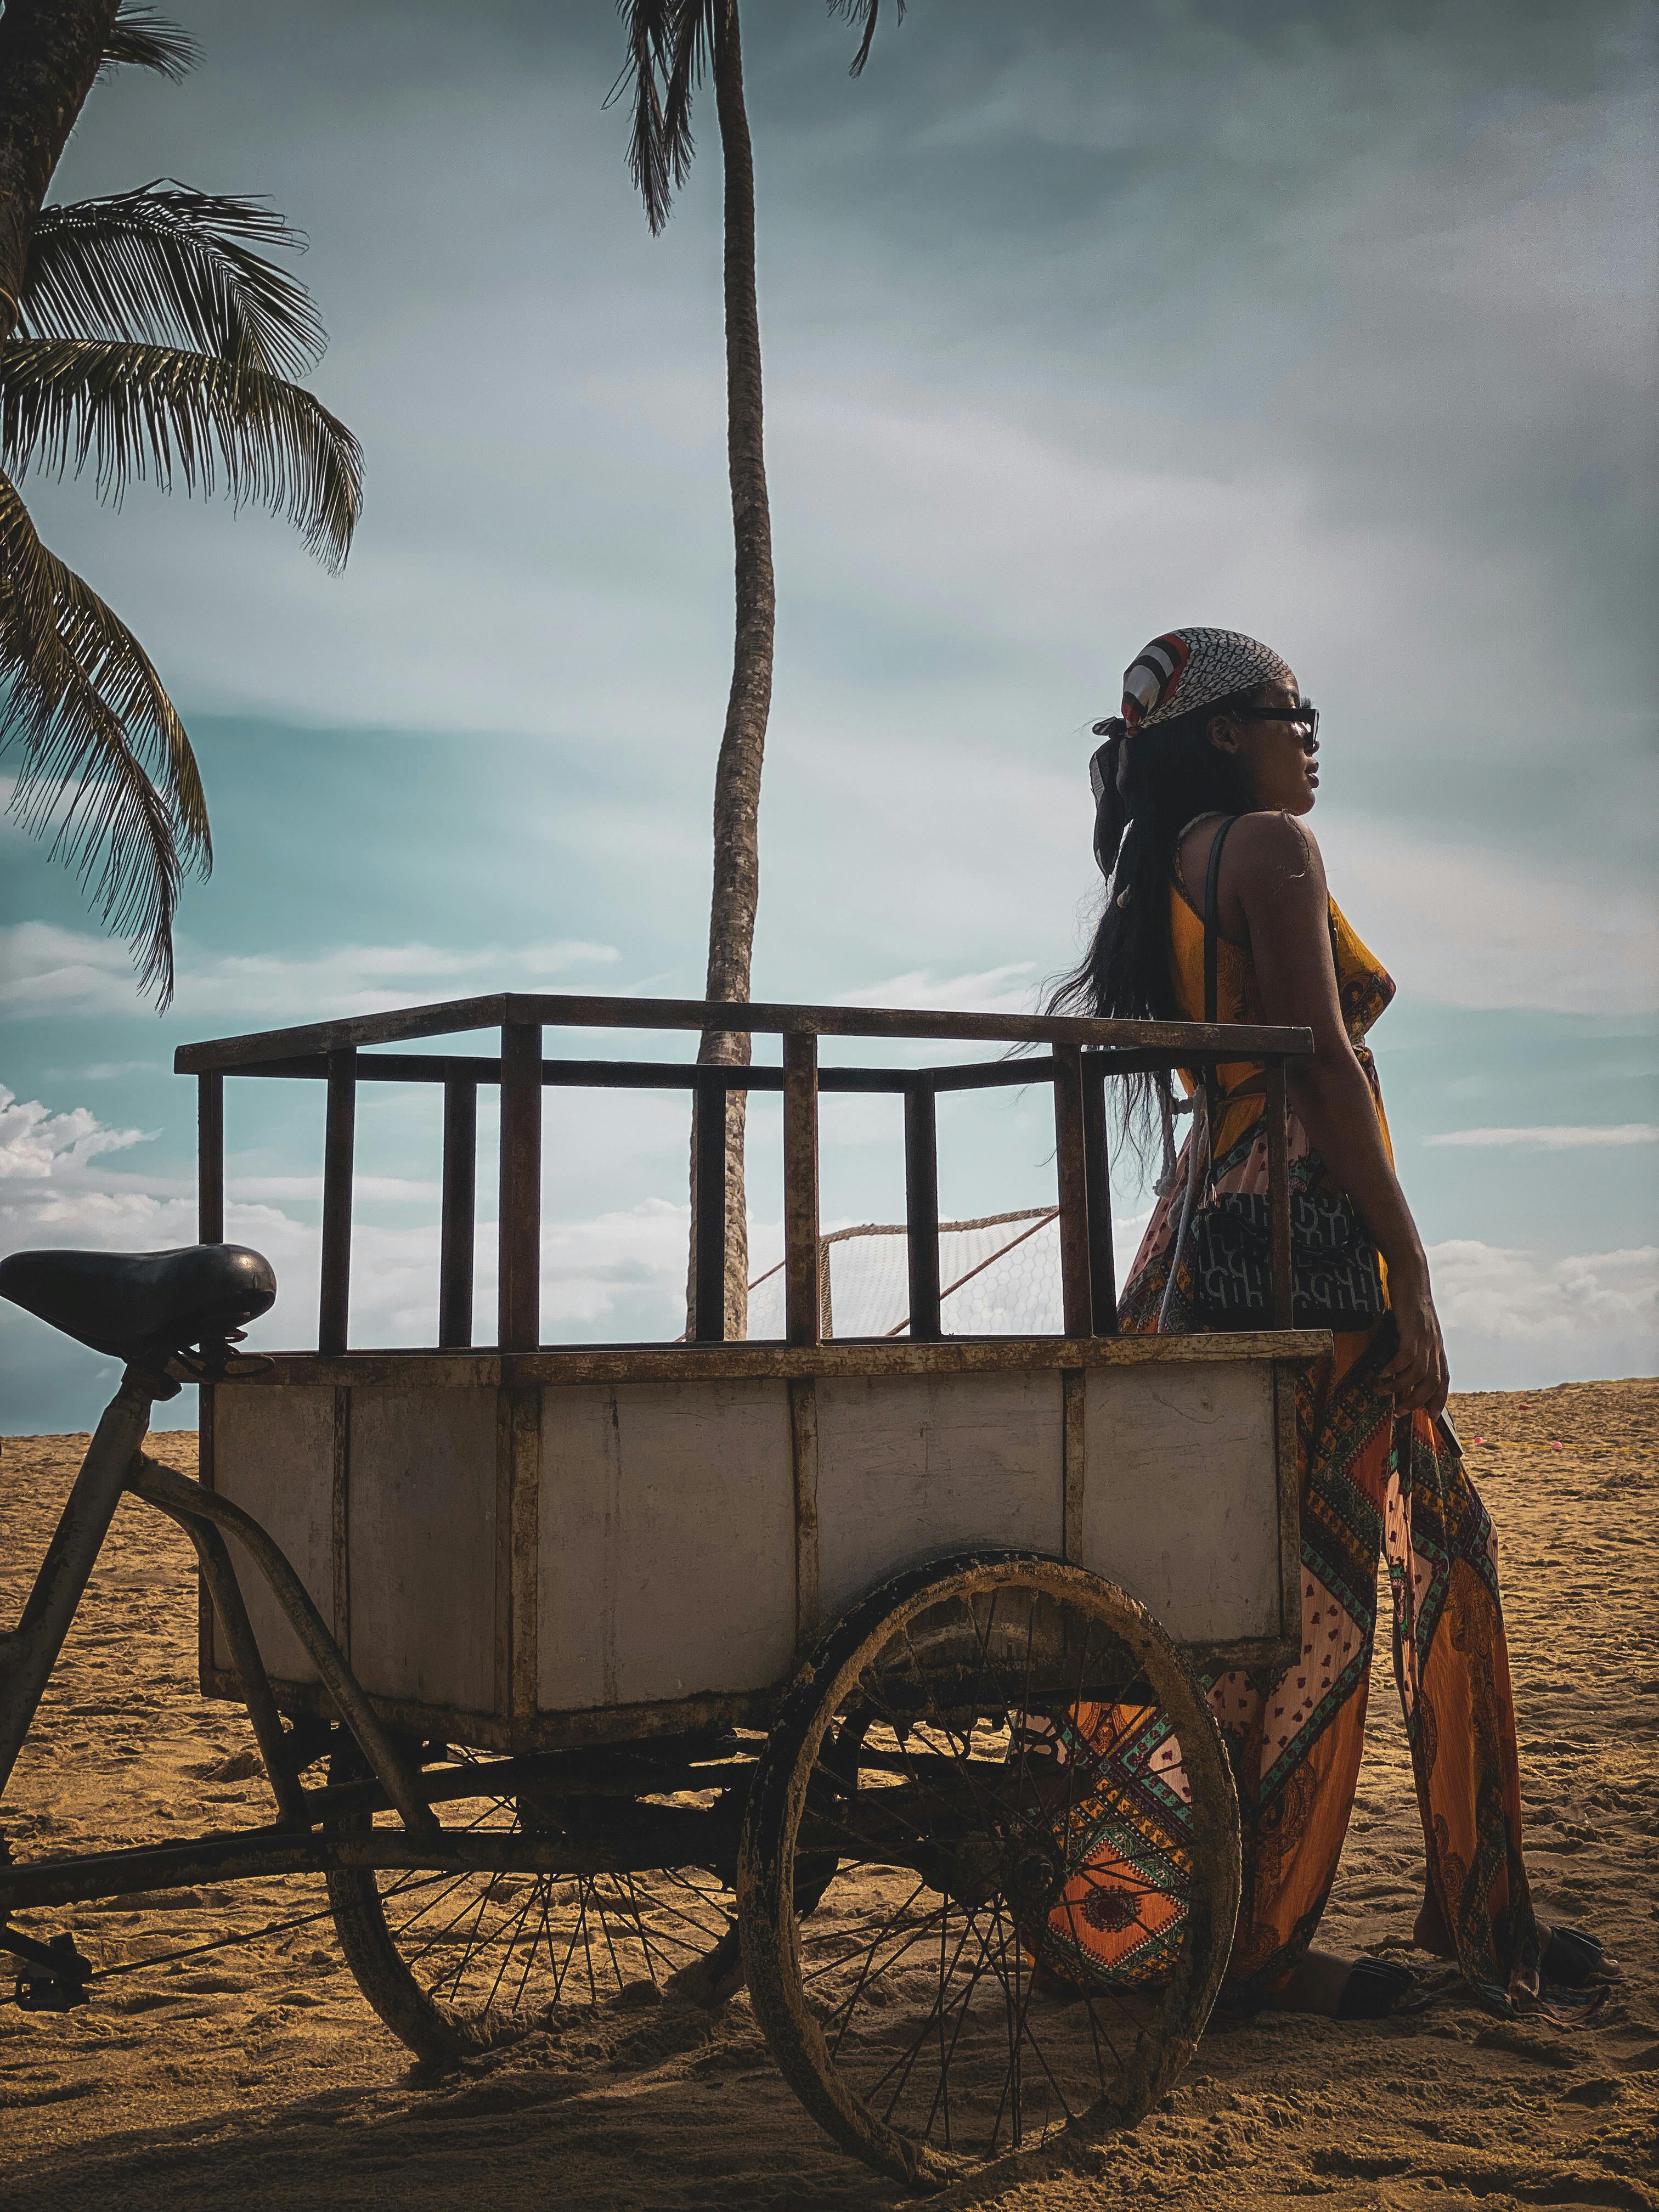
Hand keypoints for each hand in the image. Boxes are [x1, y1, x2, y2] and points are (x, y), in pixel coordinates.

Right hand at [1379, 1269, 1448, 1413]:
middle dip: (1416, 1401)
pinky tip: (1381, 1372)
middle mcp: (1434, 1346)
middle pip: (1432, 1382)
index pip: (1443, 1379)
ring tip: (1382, 1390)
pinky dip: (1393, 1368)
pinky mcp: (1412, 1330)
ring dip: (1400, 1387)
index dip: (1438, 1400)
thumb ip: (1416, 1343)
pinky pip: (1405, 1357)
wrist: (1412, 1276)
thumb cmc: (1411, 1300)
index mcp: (1437, 1347)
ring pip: (1418, 1373)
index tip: (1430, 1417)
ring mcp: (1424, 1338)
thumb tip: (1405, 1362)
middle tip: (1399, 1412)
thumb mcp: (1417, 1326)